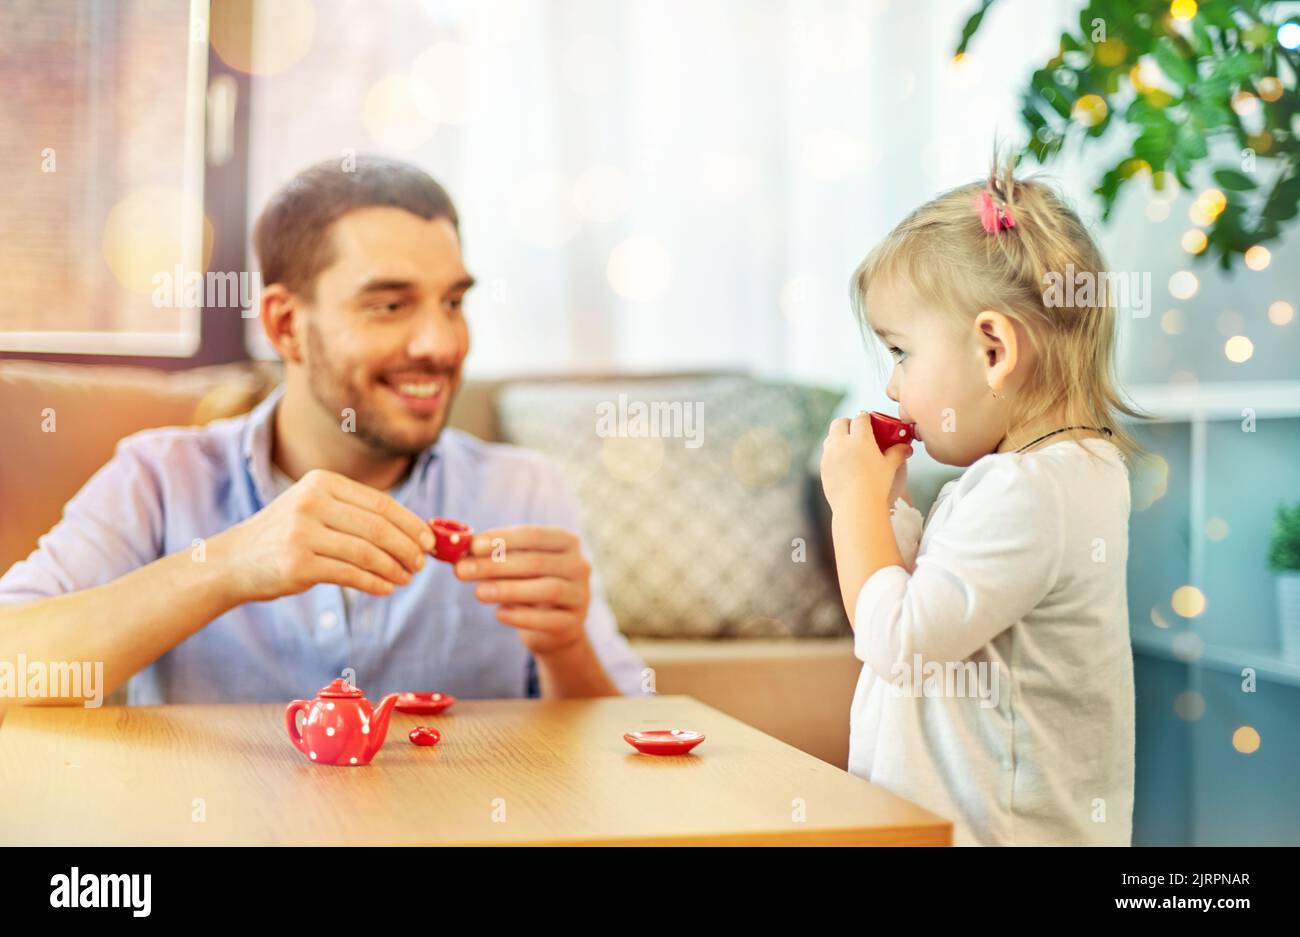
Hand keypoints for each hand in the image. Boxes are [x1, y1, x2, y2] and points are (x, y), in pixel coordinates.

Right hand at [209, 468, 434, 603]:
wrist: (233, 561)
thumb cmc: (285, 536)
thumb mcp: (314, 509)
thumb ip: (355, 513)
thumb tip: (413, 531)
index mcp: (322, 482)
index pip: (380, 502)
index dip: (410, 523)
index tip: (428, 540)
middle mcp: (311, 503)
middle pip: (378, 528)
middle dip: (407, 548)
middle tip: (421, 563)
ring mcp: (302, 534)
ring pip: (367, 553)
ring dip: (394, 569)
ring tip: (406, 578)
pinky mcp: (297, 565)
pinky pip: (350, 575)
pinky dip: (374, 583)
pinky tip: (386, 588)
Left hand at [452, 525, 591, 655]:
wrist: (552, 627)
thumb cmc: (528, 585)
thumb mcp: (513, 567)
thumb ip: (492, 558)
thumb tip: (458, 556)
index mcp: (566, 542)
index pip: (534, 535)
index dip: (503, 539)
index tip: (473, 546)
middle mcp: (579, 565)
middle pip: (536, 562)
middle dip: (495, 565)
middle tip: (462, 571)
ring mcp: (580, 595)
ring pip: (547, 589)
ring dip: (508, 589)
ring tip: (478, 593)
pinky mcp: (573, 624)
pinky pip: (548, 619)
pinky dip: (520, 617)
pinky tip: (499, 614)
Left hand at [820, 412, 912, 515]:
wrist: (856, 506)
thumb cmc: (876, 485)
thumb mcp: (890, 467)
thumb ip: (898, 453)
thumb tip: (907, 448)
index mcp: (860, 438)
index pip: (860, 418)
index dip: (865, 417)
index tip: (869, 420)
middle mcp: (841, 442)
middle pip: (840, 422)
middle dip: (848, 423)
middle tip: (856, 430)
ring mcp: (829, 455)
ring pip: (830, 437)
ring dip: (838, 436)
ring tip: (848, 445)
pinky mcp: (823, 467)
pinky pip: (826, 454)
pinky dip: (833, 452)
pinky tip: (842, 462)